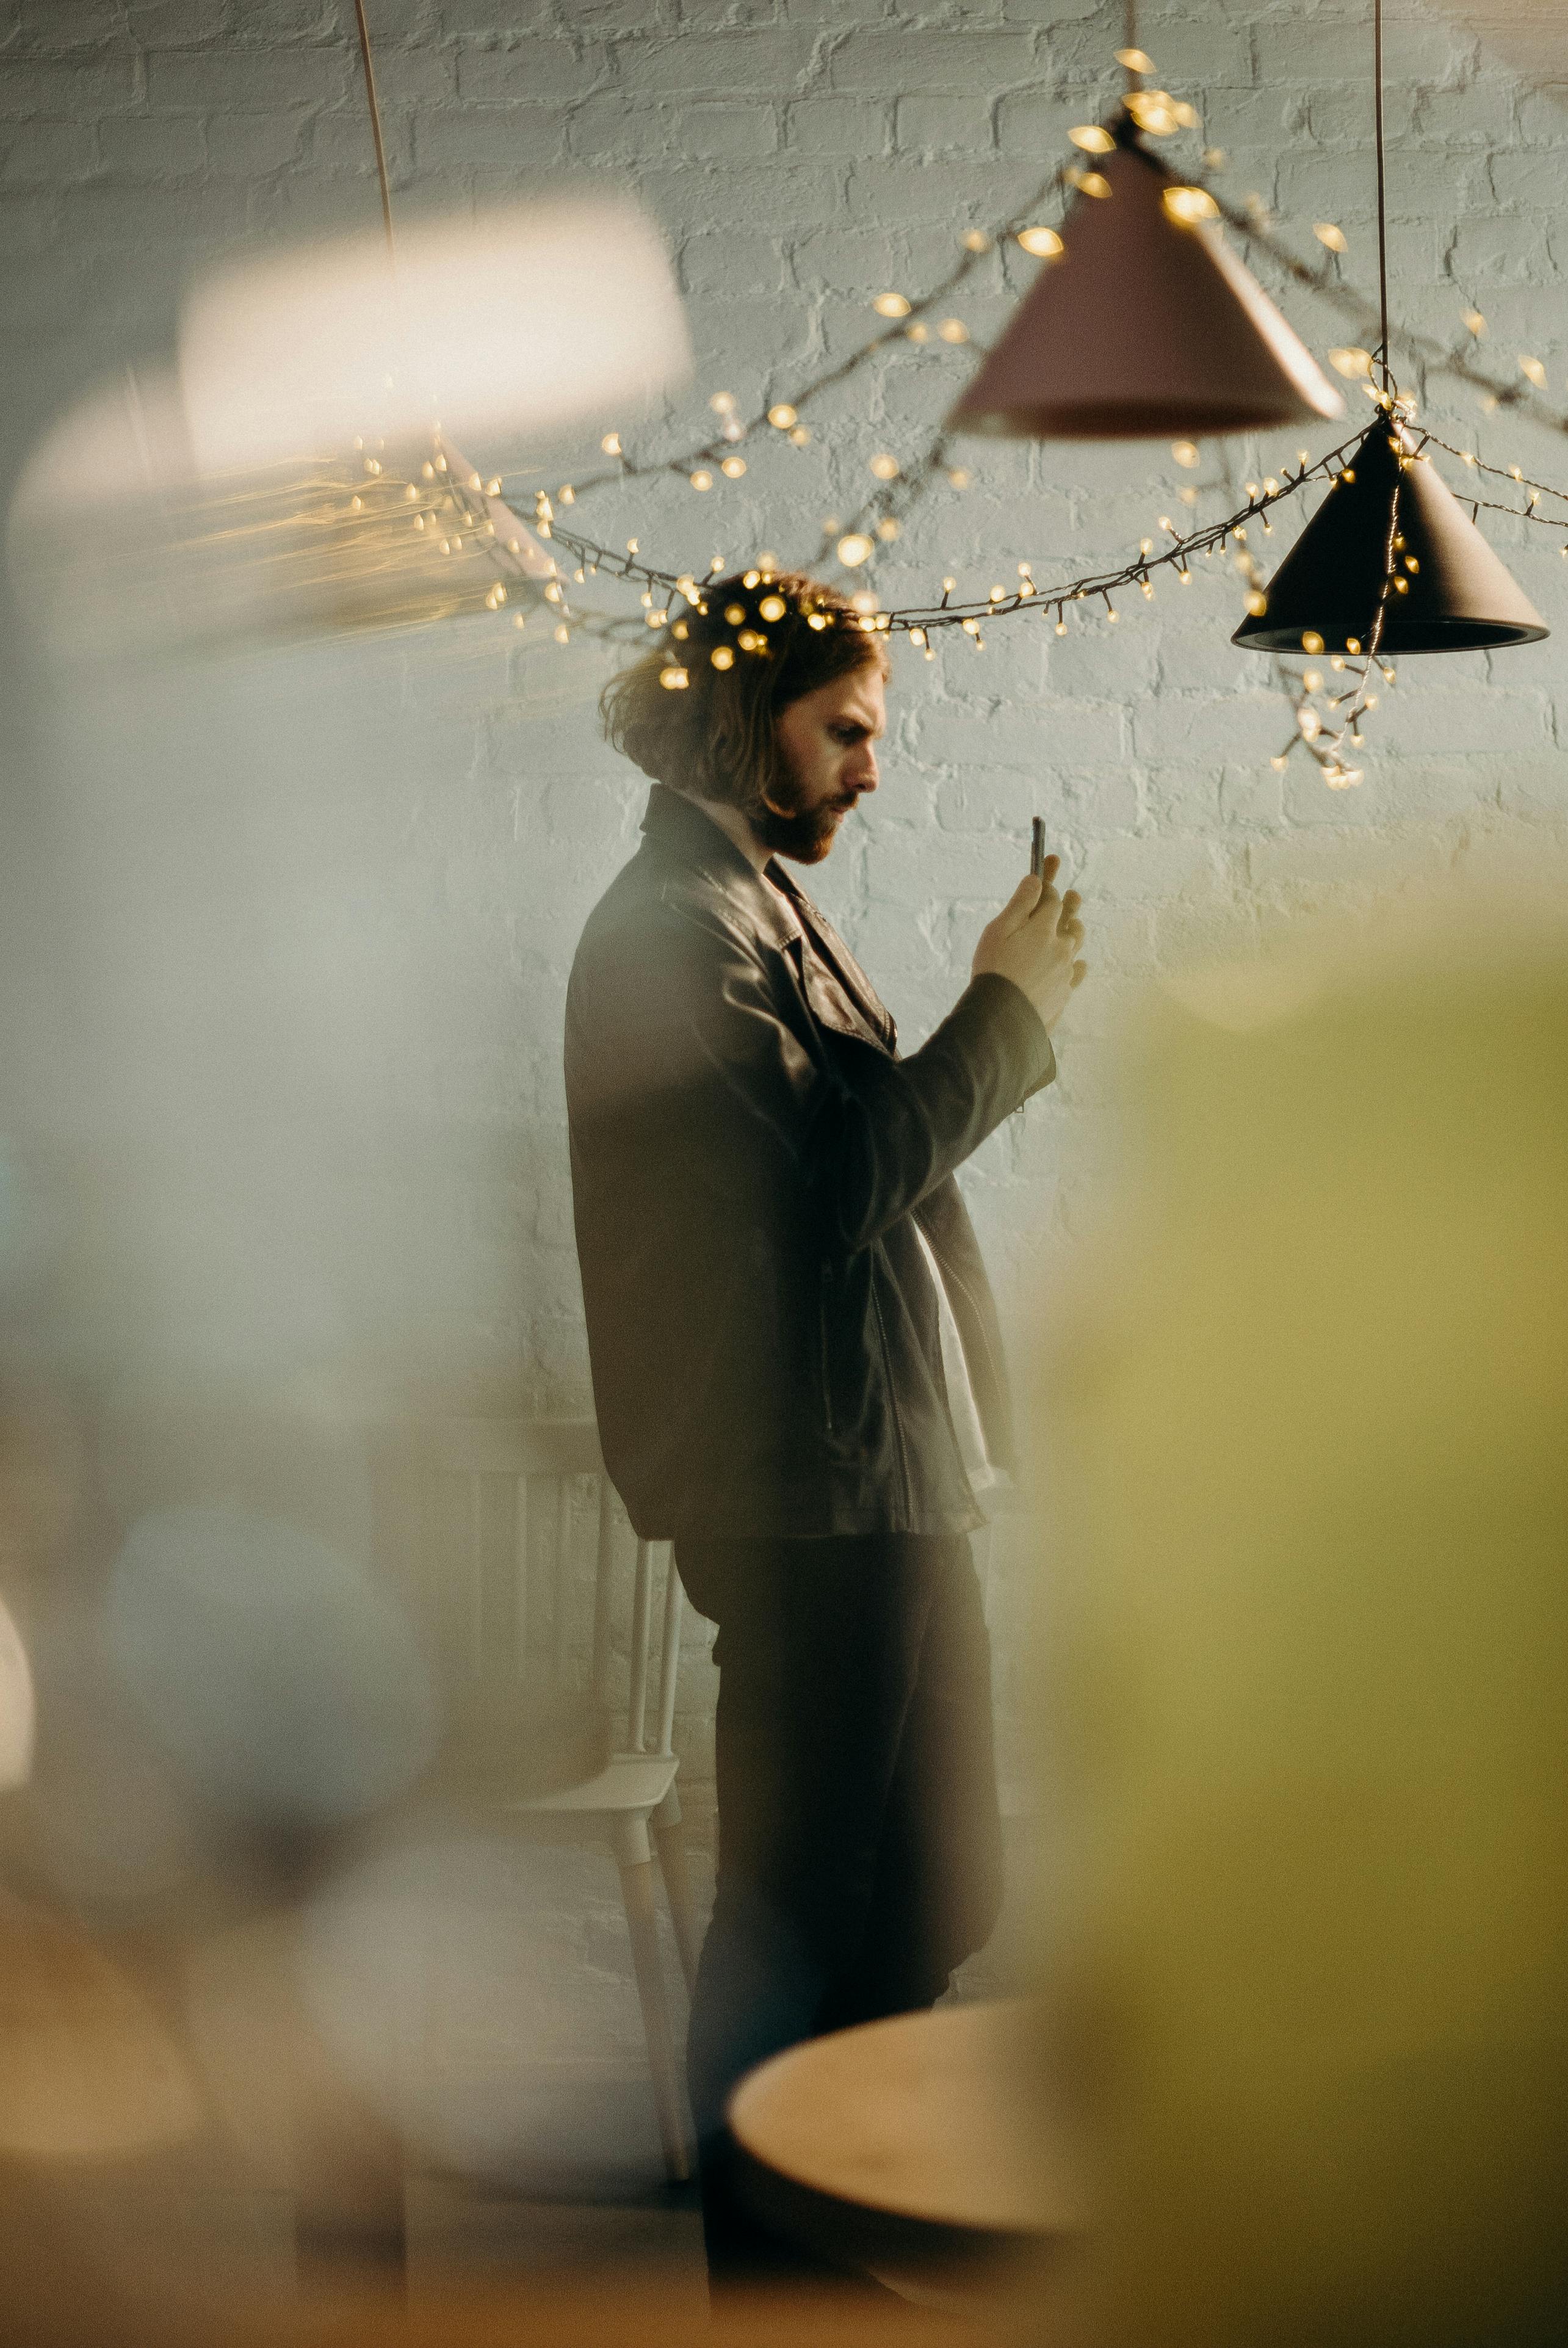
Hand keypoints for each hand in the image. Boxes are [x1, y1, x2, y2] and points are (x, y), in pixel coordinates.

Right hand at [971, 853, 1086, 1034]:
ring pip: (1076, 945)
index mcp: (1043, 928)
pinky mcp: (1064, 993)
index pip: (1051, 898)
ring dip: (1074, 931)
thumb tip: (1036, 880)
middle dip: (1070, 903)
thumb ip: (1020, 905)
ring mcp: (1065, 971)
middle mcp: (1060, 947)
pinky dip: (1077, 964)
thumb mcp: (998, 931)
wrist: (1002, 1017)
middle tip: (1072, 894)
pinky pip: (1077, 973)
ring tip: (1072, 925)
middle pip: (1070, 918)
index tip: (1048, 869)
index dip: (1049, 882)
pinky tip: (1076, 964)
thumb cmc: (993, 971)